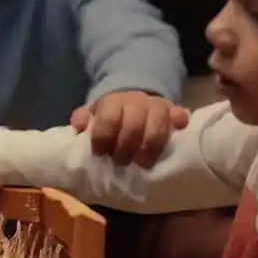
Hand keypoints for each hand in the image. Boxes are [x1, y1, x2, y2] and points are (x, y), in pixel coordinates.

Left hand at [70, 91, 190, 167]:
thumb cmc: (111, 112)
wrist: (133, 94)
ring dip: (150, 146)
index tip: (100, 153)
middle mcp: (136, 101)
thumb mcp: (93, 112)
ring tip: (144, 163)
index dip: (104, 138)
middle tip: (121, 163)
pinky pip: (179, 113)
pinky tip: (179, 128)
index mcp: (113, 102)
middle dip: (126, 147)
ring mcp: (156, 105)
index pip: (109, 119)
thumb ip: (84, 118)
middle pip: (133, 125)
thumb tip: (78, 127)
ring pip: (158, 123)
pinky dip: (179, 120)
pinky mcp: (174, 110)